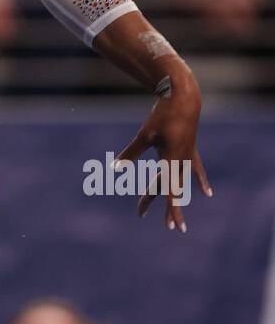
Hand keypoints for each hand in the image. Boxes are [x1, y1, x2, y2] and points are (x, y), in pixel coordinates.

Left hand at [116, 80, 211, 232]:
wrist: (183, 97)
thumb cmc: (163, 115)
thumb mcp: (145, 135)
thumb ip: (131, 153)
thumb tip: (115, 169)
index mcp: (171, 160)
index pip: (171, 191)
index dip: (172, 210)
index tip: (174, 226)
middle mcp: (182, 161)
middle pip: (168, 188)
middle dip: (158, 205)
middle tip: (140, 215)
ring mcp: (188, 156)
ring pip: (180, 182)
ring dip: (174, 197)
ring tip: (171, 217)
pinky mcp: (191, 149)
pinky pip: (196, 169)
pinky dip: (200, 180)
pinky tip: (207, 193)